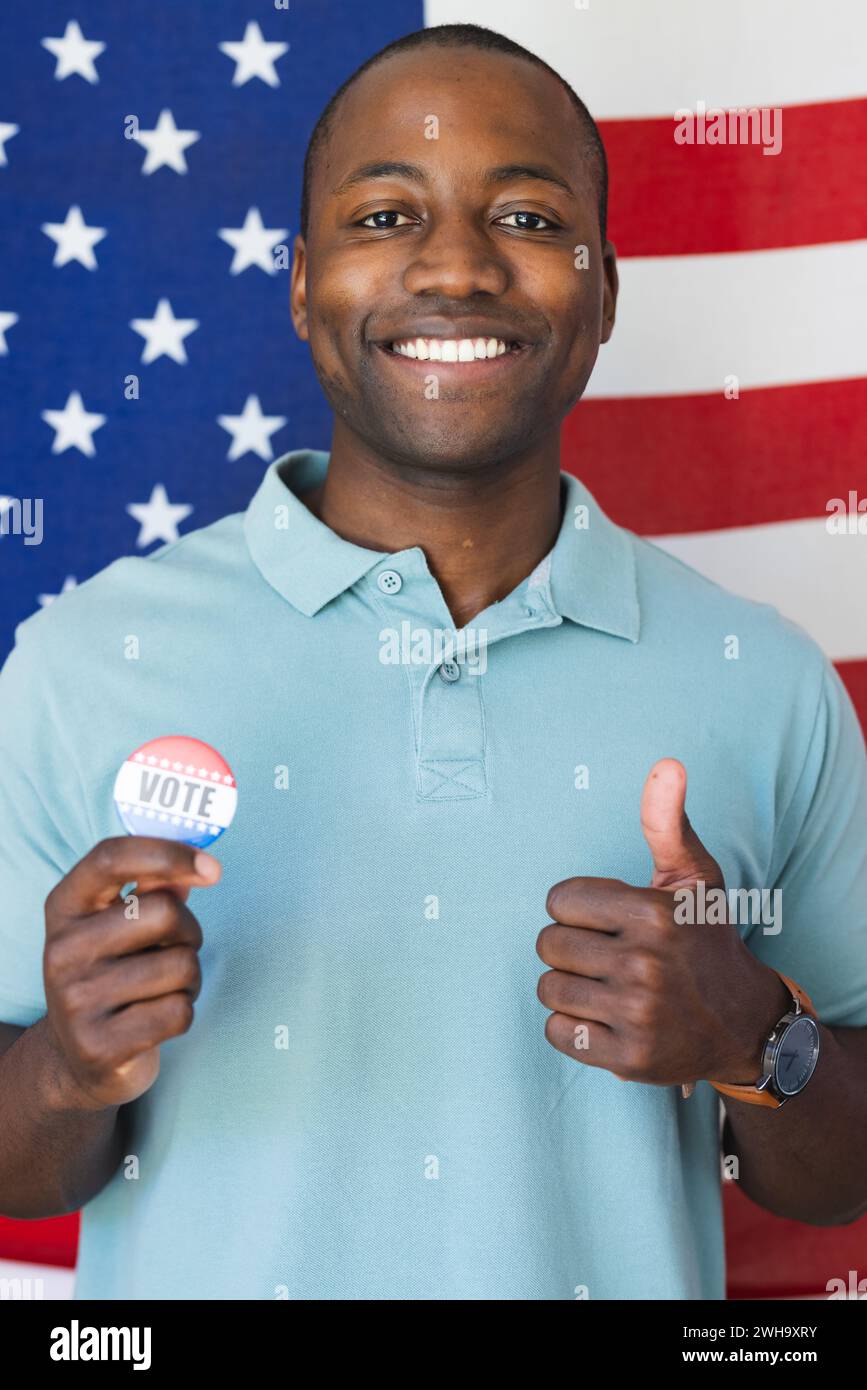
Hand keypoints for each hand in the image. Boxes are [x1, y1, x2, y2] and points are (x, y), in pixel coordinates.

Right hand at [42, 837, 220, 1110]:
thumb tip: (197, 868)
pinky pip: (179, 1012)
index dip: (168, 853)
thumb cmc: (112, 974)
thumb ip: (153, 890)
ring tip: (163, 989)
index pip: (111, 857)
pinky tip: (156, 1018)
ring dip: (190, 978)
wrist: (77, 1058)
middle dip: (190, 932)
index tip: (212, 868)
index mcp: (64, 907)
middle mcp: (62, 949)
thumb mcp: (117, 926)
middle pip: (165, 913)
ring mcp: (76, 1000)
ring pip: (182, 966)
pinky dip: (183, 1012)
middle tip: (176, 949)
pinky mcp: (99, 1046)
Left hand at [536, 758, 789, 1089]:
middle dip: (569, 946)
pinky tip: (605, 1017)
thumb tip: (667, 764)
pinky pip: (557, 1032)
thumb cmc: (704, 940)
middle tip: (605, 954)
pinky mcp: (629, 1058)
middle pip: (547, 945)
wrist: (744, 1023)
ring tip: (606, 985)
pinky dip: (572, 1026)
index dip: (577, 908)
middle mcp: (645, 965)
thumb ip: (667, 822)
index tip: (606, 919)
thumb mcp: (692, 877)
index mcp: (652, 914)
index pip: (558, 900)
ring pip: (548, 989)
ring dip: (569, 987)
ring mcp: (637, 1015)